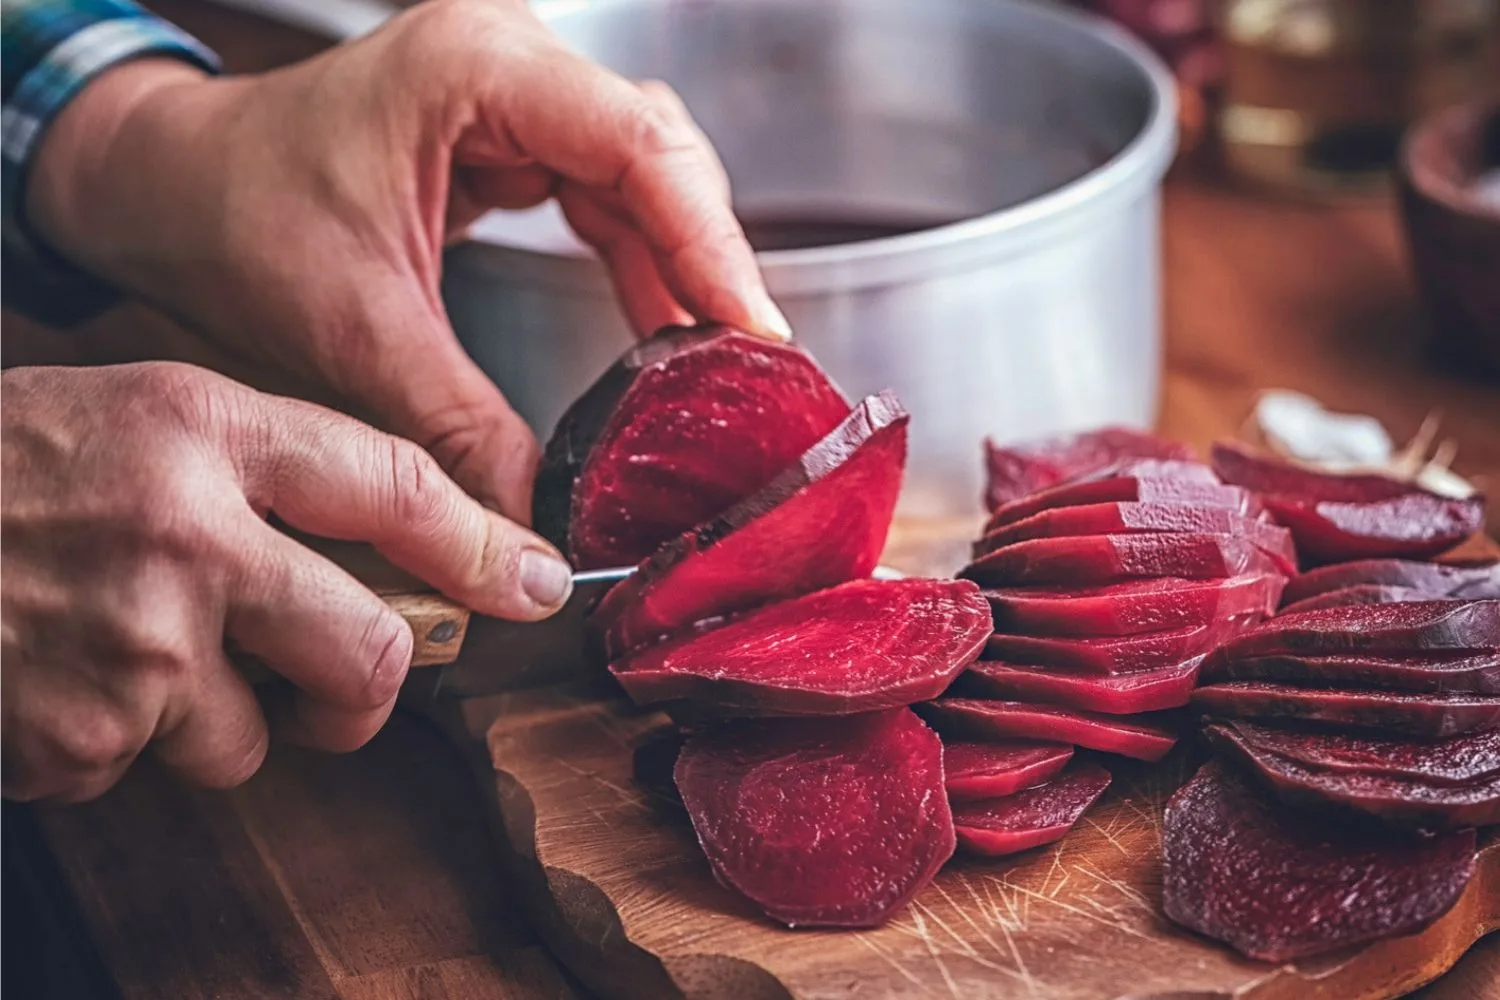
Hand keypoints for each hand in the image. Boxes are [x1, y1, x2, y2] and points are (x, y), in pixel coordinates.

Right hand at [1, 363, 574, 801]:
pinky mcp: (79, 741)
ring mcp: (131, 649)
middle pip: (367, 652)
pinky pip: (153, 768)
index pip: (393, 487)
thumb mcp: (145, 412)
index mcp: (201, 429)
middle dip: (366, 685)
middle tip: (338, 678)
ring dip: (214, 716)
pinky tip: (66, 676)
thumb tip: (403, 556)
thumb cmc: (1, 466)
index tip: (536, 584)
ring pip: (255, 737)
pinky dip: (122, 742)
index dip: (482, 546)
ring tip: (129, 648)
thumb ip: (274, 472)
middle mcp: (182, 536)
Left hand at [24, 0, 788, 520]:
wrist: (168, 187)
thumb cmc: (231, 212)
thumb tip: (531, 524)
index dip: (708, 241)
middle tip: (754, 359)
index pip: (637, 145)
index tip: (753, 331)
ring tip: (721, 357)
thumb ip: (457, 427)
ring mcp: (513, 96)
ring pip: (645, 174)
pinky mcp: (508, 139)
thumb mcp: (355, 330)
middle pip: (660, 152)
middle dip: (709, 256)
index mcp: (476, 69)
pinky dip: (640, 264)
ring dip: (684, 265)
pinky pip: (605, 196)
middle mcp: (509, 63)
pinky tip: (663, 331)